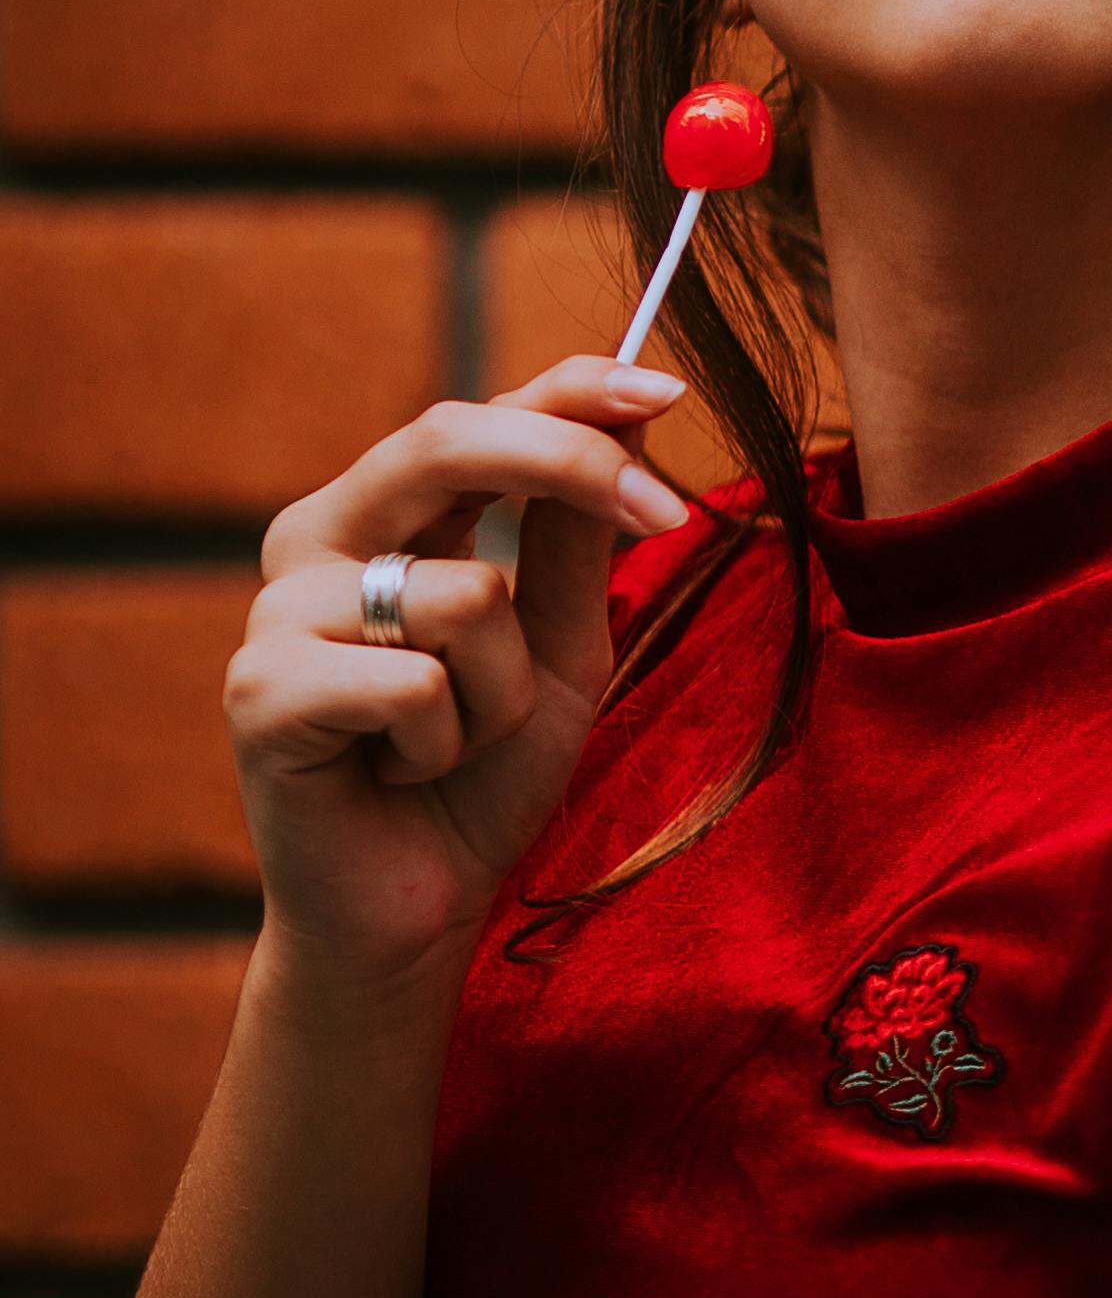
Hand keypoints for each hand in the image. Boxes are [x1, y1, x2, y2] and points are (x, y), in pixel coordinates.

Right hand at [225, 360, 693, 1009]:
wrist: (415, 907)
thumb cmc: (483, 774)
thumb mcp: (559, 645)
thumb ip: (575, 538)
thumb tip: (630, 413)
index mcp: (386, 514)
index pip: (480, 413)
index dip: (574, 390)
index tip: (668, 390)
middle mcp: (319, 538)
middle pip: (447, 440)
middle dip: (568, 465)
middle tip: (663, 520)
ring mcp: (278, 610)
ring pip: (463, 594)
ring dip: (503, 690)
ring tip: (450, 741)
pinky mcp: (258, 689)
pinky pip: (414, 683)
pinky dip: (443, 743)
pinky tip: (399, 772)